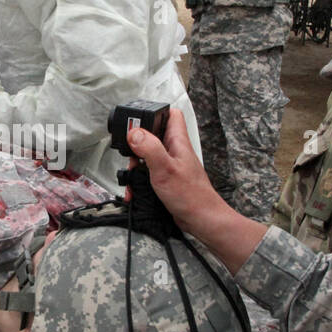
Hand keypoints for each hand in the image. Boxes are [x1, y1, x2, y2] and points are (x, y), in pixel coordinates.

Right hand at [127, 108, 265, 272]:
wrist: (200, 219)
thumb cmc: (191, 195)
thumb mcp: (165, 168)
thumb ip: (149, 148)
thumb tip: (134, 133)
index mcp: (178, 141)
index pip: (171, 114)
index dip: (155, 113)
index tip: (138, 122)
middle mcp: (175, 150)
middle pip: (152, 135)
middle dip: (137, 143)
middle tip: (131, 154)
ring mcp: (171, 164)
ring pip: (148, 155)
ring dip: (136, 165)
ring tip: (132, 174)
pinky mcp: (167, 178)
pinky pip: (149, 173)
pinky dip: (139, 180)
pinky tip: (135, 189)